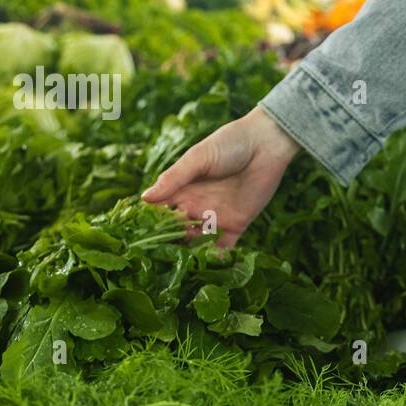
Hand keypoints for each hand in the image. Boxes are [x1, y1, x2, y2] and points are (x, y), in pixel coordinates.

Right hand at [141, 107, 300, 247]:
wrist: (265, 144)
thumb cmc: (228, 144)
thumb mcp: (197, 159)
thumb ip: (174, 179)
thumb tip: (144, 199)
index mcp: (182, 189)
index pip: (161, 210)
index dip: (151, 222)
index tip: (139, 236)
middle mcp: (196, 205)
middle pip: (177, 229)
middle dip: (168, 241)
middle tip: (159, 254)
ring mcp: (216, 216)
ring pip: (197, 240)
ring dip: (189, 250)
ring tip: (181, 260)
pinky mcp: (237, 223)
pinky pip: (225, 245)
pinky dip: (217, 256)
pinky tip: (209, 262)